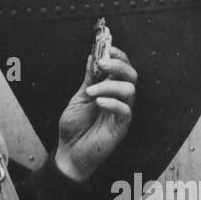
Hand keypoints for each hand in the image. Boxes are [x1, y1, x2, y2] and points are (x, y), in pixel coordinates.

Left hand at [55, 47, 136, 183]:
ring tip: (91, 91)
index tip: (106, 48)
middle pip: (131, 75)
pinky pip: (125, 110)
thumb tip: (93, 56)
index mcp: (110, 89)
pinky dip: (112, 102)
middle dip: (118, 64)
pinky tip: (98, 102)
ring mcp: (121, 112)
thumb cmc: (75, 126)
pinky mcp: (121, 127)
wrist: (69, 151)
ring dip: (109, 85)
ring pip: (130, 89)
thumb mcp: (80, 97)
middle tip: (102, 63)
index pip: (122, 67)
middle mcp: (119, 99)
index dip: (117, 55)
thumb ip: (89, 78)